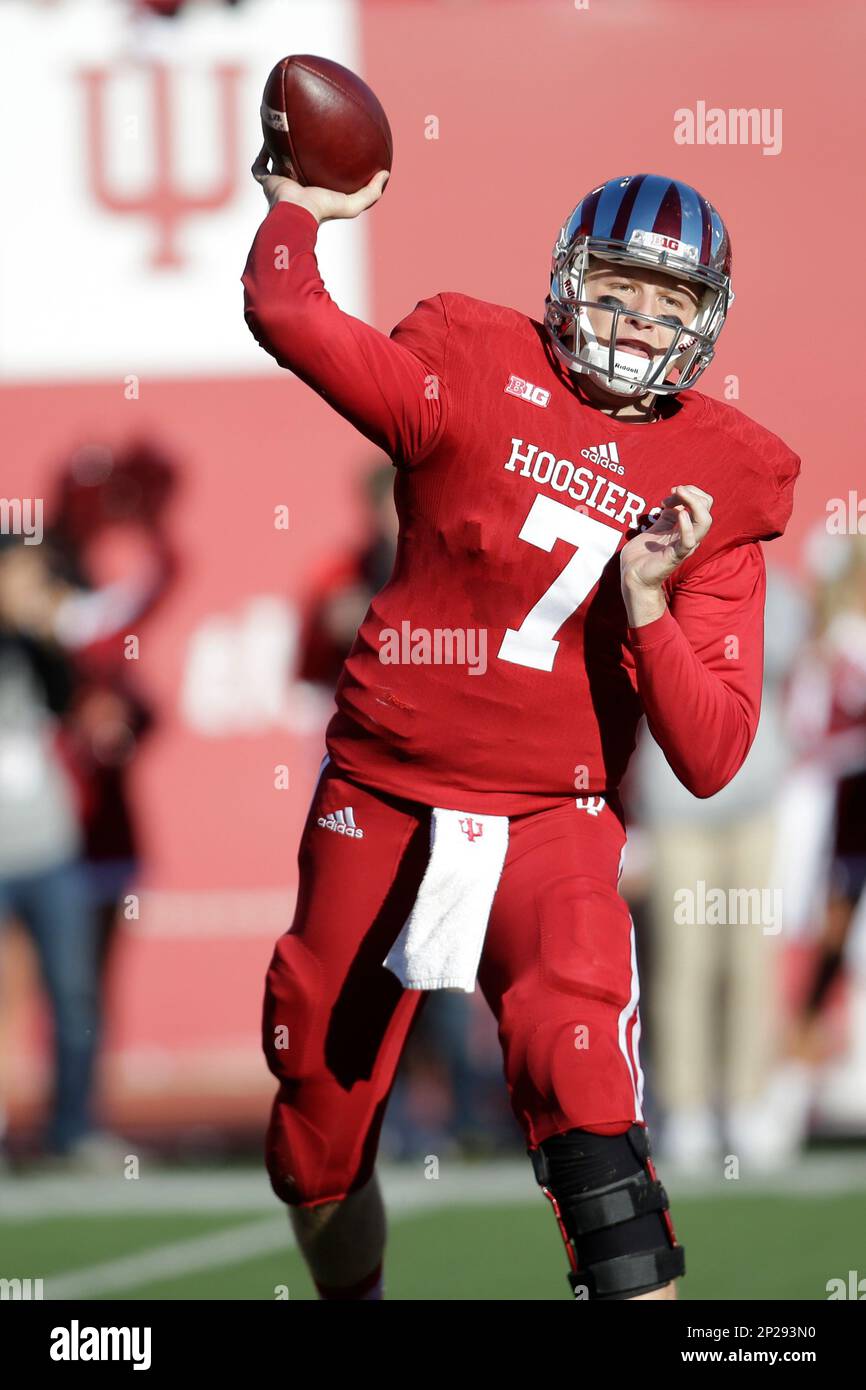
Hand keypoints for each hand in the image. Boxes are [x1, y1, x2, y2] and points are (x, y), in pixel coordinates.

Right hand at [251, 144, 389, 223]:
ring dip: (278, 148)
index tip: (328, 153)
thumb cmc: (322, 210)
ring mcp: (278, 185)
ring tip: (282, 128)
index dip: (321, 166)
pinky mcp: (266, 182)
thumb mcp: (353, 204)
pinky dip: (262, 153)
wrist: (296, 214)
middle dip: (298, 155)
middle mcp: (294, 188)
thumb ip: (371, 192)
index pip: (317, 178)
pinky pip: (260, 166)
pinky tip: (268, 136)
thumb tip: (386, 174)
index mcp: (312, 194)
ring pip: (276, 163)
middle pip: (296, 168)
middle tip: (304, 138)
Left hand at [620, 484, 713, 625]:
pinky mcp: (675, 556)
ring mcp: (684, 545)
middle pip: (707, 507)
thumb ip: (669, 513)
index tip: (671, 493)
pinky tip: (680, 514)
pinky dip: (687, 526)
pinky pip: (688, 541)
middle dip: (692, 492)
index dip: (689, 492)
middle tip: (672, 492)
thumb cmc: (644, 553)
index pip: (703, 503)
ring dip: (693, 502)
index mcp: (687, 527)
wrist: (632, 575)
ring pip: (705, 522)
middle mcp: (690, 535)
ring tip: (678, 493)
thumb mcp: (658, 526)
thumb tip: (675, 497)